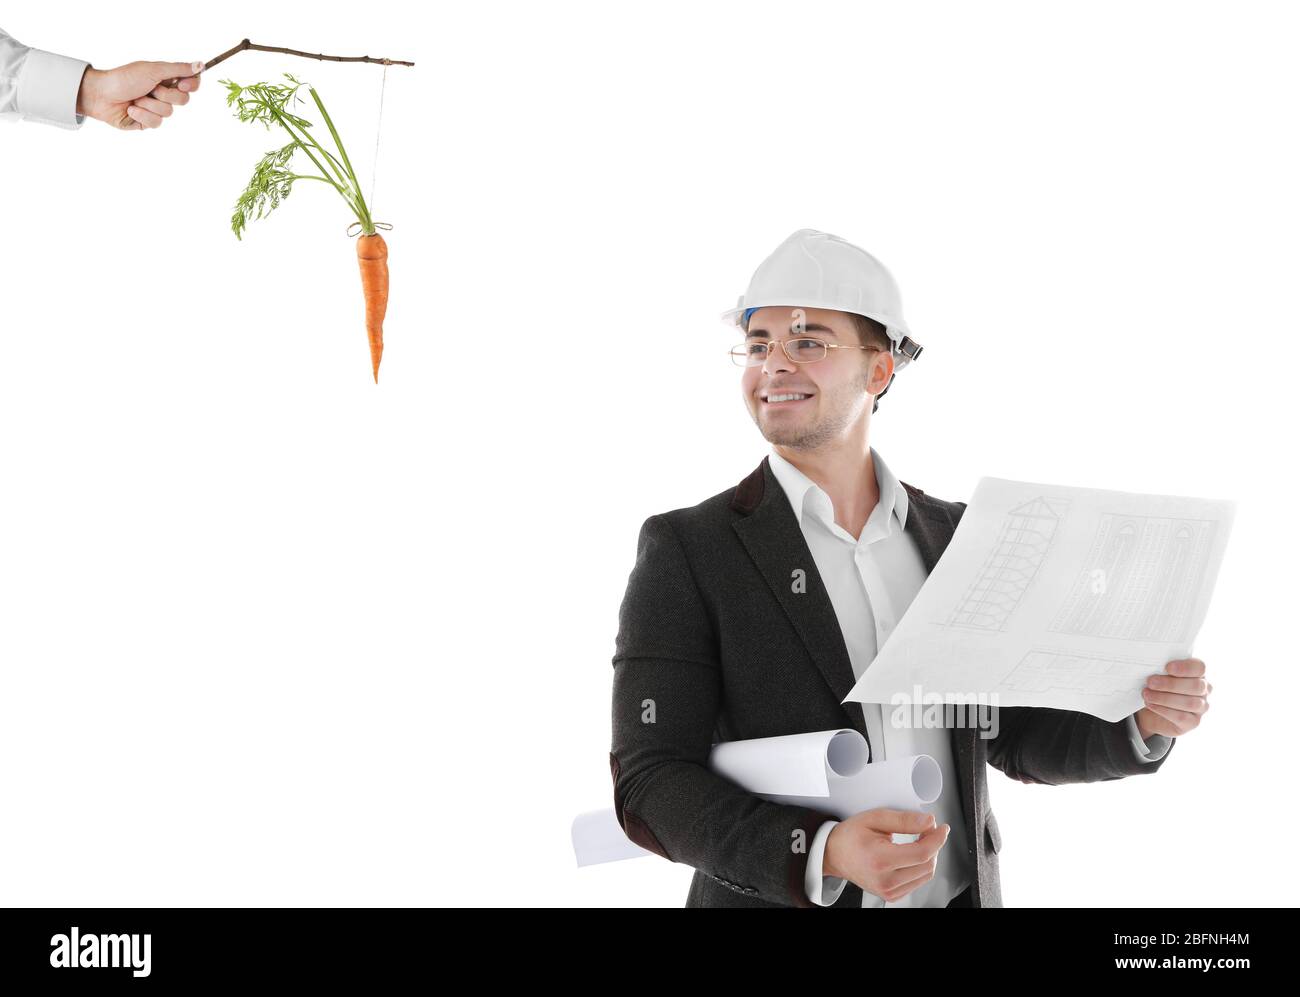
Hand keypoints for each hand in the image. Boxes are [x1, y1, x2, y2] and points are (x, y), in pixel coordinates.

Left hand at [76, 60, 203, 129]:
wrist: (101, 94)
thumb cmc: (124, 78)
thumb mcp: (153, 70)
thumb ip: (178, 69)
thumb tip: (201, 65)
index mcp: (166, 78)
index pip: (191, 83)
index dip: (190, 85)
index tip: (182, 84)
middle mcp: (163, 94)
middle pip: (183, 100)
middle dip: (166, 95)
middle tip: (151, 89)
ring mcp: (156, 109)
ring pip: (168, 112)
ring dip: (150, 104)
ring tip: (136, 98)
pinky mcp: (148, 122)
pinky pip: (156, 123)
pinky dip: (143, 114)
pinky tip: (131, 109)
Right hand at [823, 809, 949, 902]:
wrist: (834, 854)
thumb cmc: (851, 836)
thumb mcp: (875, 818)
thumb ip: (904, 820)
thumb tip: (928, 822)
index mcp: (880, 860)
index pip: (922, 853)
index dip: (937, 838)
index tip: (942, 827)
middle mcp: (886, 880)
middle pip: (927, 865)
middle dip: (933, 844)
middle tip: (927, 829)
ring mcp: (889, 891)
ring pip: (926, 874)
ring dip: (929, 855)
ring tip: (919, 840)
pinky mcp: (892, 895)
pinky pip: (918, 881)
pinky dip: (921, 866)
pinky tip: (913, 854)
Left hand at [1136, 657, 1211, 739]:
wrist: (1152, 711)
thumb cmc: (1158, 687)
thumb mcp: (1159, 675)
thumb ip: (1161, 669)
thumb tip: (1149, 665)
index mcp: (1198, 673)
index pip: (1200, 667)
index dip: (1185, 667)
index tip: (1167, 667)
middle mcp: (1204, 690)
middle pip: (1196, 686)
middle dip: (1171, 684)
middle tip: (1150, 682)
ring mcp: (1201, 707)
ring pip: (1190, 703)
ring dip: (1165, 698)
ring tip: (1147, 694)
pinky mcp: (1193, 722)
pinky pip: (1182, 717)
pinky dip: (1163, 710)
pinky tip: (1150, 704)